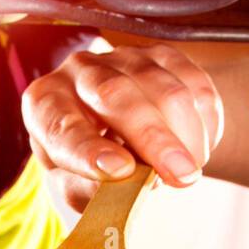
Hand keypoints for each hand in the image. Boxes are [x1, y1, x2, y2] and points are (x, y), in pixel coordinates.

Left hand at [22, 42, 223, 209]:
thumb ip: (91, 193)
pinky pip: (192, 81)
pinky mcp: (161, 55)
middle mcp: (78, 71)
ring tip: (190, 172)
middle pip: (115, 94)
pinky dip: (204, 119)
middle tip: (181, 175)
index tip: (119, 171)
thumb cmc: (86, 166)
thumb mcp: (76, 187)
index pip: (62, 126)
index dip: (90, 150)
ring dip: (186, 133)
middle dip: (154, 138)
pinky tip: (200, 148)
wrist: (113, 135)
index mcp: (44, 105)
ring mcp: (121, 57)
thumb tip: (122, 190)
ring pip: (160, 85)